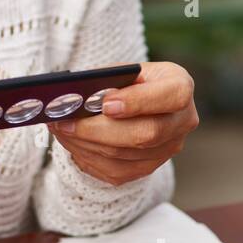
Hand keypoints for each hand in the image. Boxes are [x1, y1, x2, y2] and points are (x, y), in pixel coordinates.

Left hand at [47, 61, 197, 186]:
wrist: (139, 102)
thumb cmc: (129, 81)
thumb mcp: (124, 71)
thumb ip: (108, 81)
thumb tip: (76, 98)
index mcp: (181, 87)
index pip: (171, 97)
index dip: (138, 102)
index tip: (105, 104)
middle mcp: (182, 121)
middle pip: (145, 134)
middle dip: (98, 129)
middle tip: (65, 122)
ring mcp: (168, 149)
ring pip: (124, 155)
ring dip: (85, 144)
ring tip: (60, 129)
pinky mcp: (150, 167)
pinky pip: (116, 171)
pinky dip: (88, 157)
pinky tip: (71, 143)